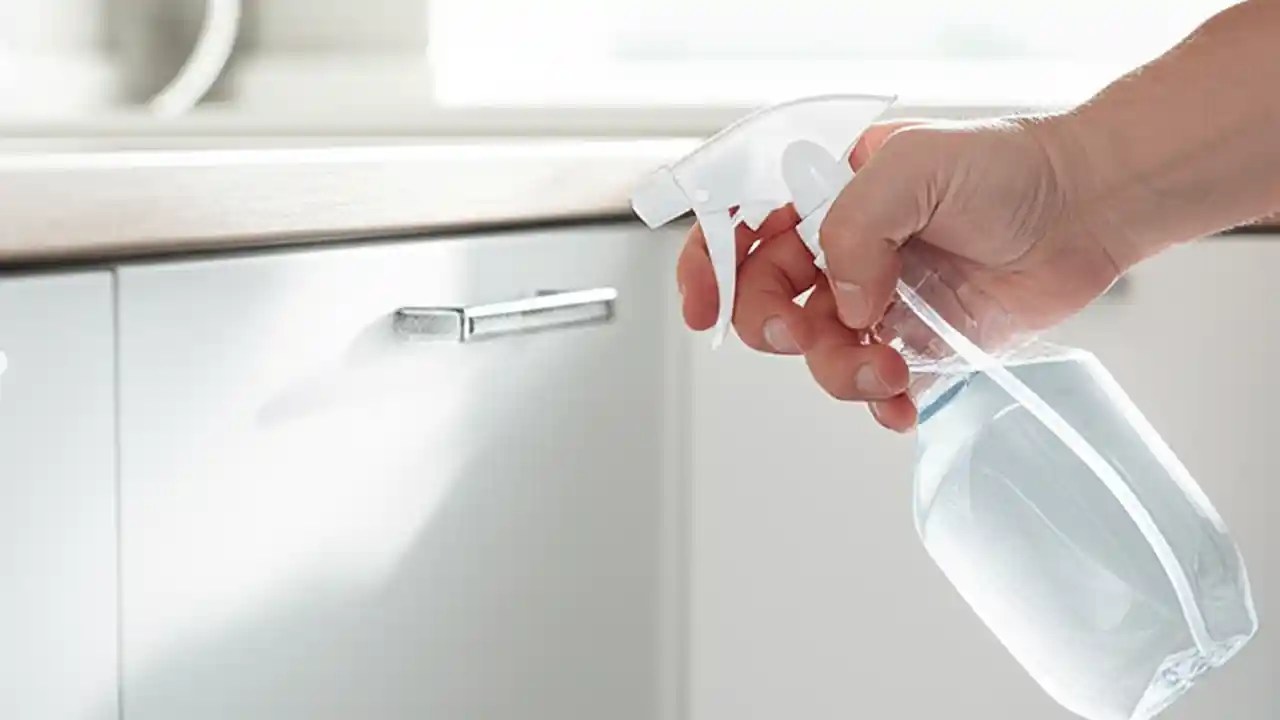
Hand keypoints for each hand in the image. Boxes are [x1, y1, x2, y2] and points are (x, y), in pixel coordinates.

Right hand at [676, 117, 1123, 430]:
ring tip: (891, 369)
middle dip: (775, 329)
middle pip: (766, 301)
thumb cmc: (1008, 168)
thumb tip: (843, 301)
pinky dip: (881, 401)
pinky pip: (873, 383)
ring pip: (819, 351)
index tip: (702, 308)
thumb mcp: (915, 167)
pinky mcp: (912, 338)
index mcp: (823, 191)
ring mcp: (874, 296)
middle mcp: (840, 246)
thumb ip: (855, 227)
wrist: (1086, 211)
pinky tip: (903, 401)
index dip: (707, 267)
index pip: (738, 225)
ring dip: (842, 371)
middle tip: (805, 335)